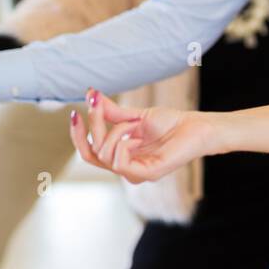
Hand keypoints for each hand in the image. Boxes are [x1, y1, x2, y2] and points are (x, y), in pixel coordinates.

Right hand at [70, 89, 216, 183]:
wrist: (194, 126)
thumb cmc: (169, 122)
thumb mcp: (133, 115)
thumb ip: (111, 112)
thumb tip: (90, 94)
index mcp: (119, 156)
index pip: (88, 151)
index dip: (77, 134)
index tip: (74, 112)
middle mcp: (125, 167)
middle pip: (90, 154)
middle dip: (91, 128)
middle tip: (96, 106)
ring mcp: (135, 173)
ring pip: (104, 155)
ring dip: (115, 131)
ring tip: (134, 122)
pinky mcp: (148, 174)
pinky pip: (120, 163)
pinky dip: (122, 144)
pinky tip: (136, 134)